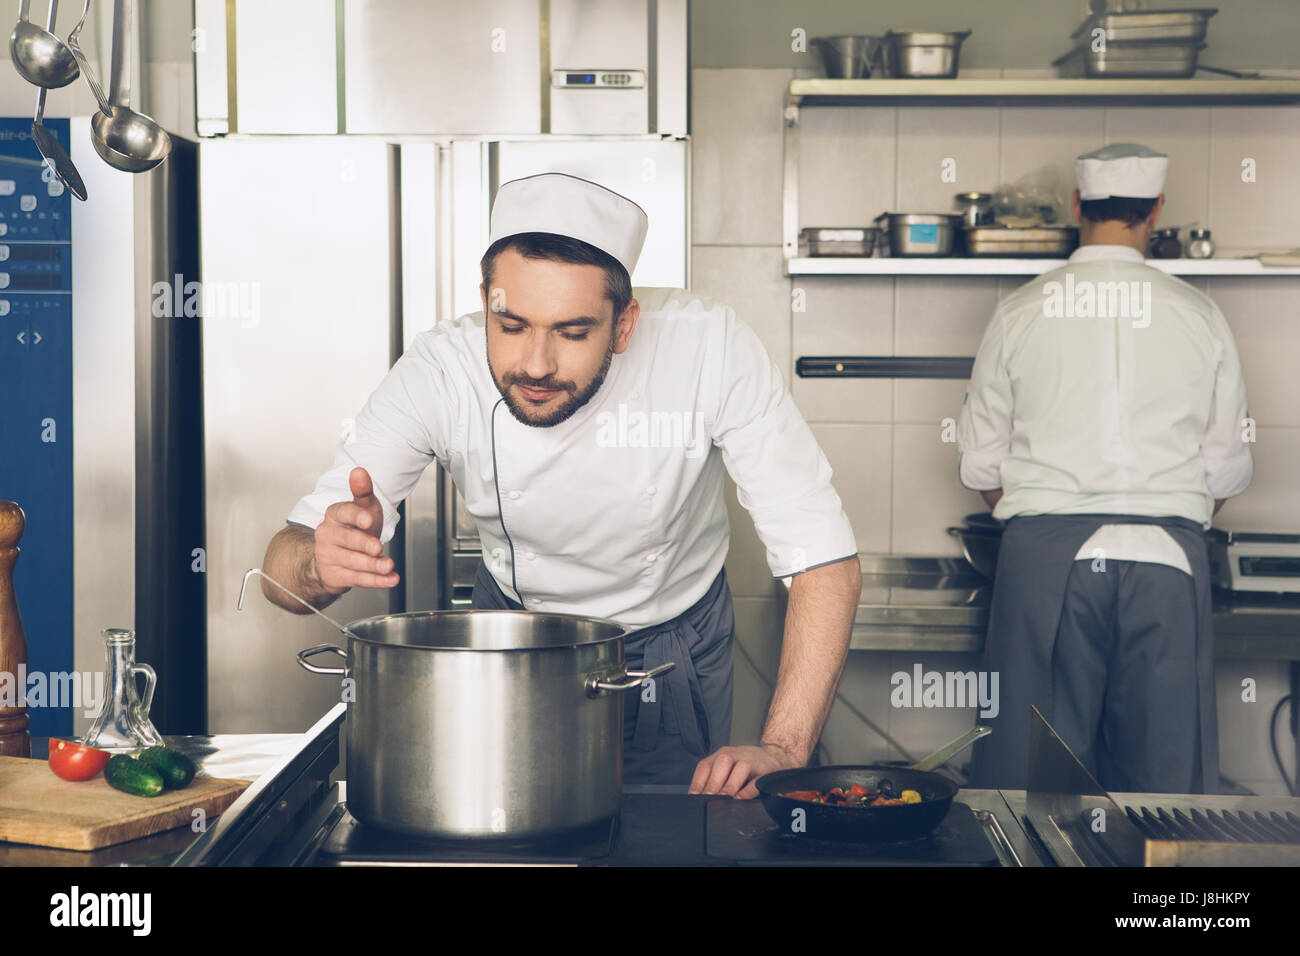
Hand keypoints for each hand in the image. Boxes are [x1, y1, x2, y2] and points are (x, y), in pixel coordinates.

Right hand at [311, 467, 398, 593]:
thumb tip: (359, 471)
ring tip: (388, 565)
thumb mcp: (363, 508)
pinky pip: (356, 579)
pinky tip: (389, 579)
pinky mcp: (334, 576)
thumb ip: (363, 491)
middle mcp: (328, 535)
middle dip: (363, 544)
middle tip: (378, 547)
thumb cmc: (356, 528)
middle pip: (346, 539)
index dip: (356, 516)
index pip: (343, 512)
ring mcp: (329, 556)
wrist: (338, 557)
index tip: (368, 520)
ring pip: (352, 562)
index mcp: (334, 515)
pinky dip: (375, 581)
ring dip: (372, 565)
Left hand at [688, 743, 802, 798]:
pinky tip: (742, 799)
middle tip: (708, 799)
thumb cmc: (748, 766)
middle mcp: (736, 755)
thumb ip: (715, 780)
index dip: (698, 782)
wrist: (776, 756)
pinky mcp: (767, 770)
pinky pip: (757, 780)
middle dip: (714, 782)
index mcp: (722, 755)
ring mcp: (752, 761)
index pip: (706, 765)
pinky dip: (748, 791)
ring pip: (740, 768)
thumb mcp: (729, 768)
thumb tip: (700, 798)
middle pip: (722, 763)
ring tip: (724, 799)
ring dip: (730, 785)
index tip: (695, 797)